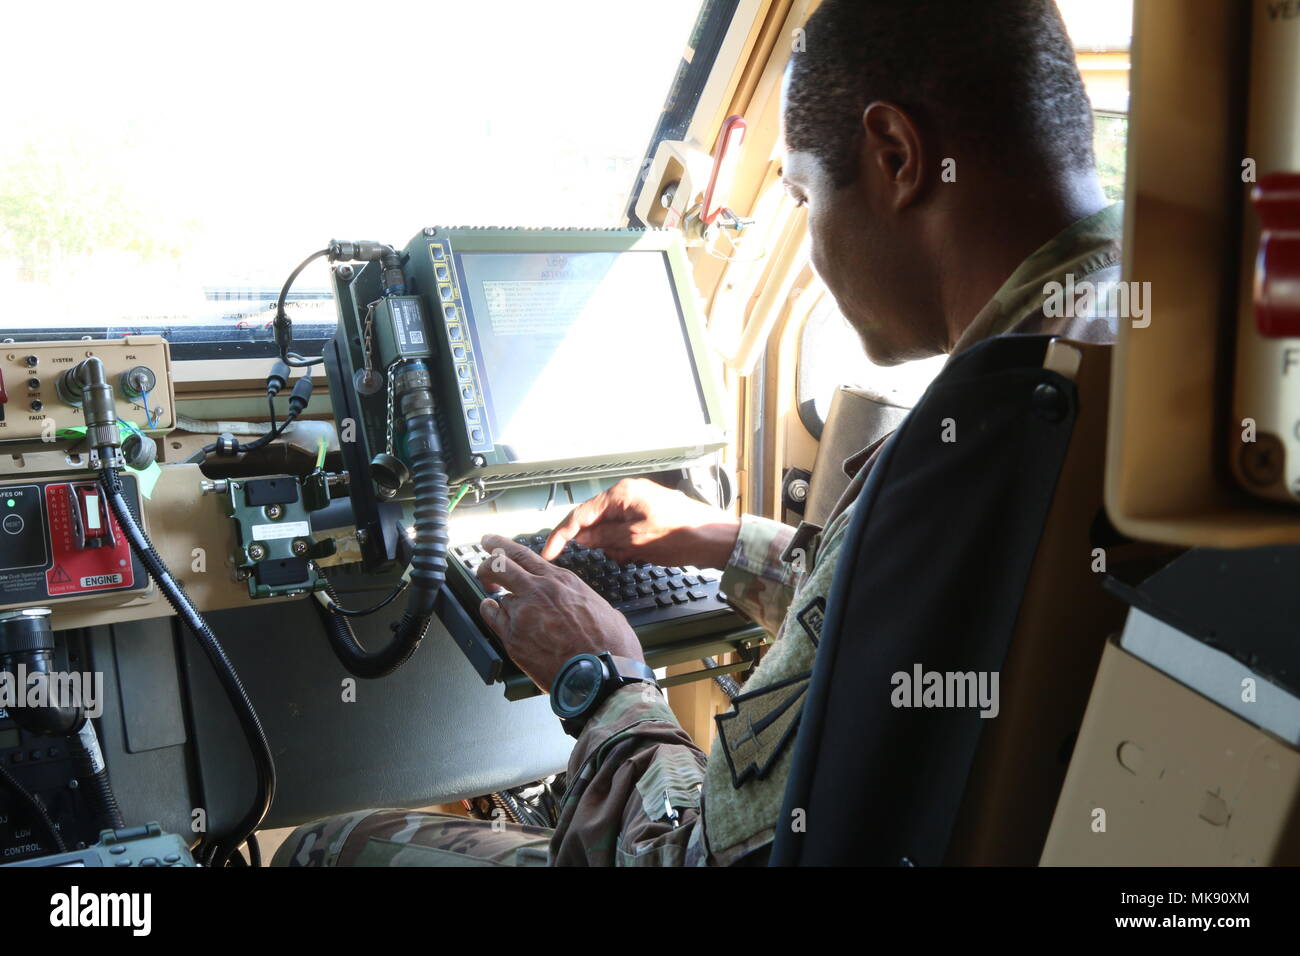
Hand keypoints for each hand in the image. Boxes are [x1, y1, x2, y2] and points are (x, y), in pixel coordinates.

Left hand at [476, 534, 642, 692]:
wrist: (600, 674)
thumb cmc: (609, 646)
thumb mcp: (604, 610)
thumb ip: (584, 601)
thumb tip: (585, 606)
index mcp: (562, 581)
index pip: (523, 555)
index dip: (502, 546)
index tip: (492, 543)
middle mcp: (539, 591)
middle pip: (500, 566)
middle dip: (486, 561)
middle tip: (482, 563)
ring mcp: (523, 613)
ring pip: (497, 595)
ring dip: (495, 596)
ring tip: (494, 599)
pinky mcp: (513, 637)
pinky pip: (491, 616)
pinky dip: (489, 611)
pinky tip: (491, 611)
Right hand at [541, 478, 739, 568]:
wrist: (717, 539)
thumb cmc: (681, 535)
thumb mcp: (636, 540)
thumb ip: (604, 537)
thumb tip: (581, 537)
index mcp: (621, 494)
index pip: (581, 514)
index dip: (562, 535)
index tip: (548, 553)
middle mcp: (627, 495)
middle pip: (595, 522)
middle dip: (602, 543)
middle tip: (623, 554)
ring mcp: (637, 505)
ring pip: (610, 531)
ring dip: (618, 548)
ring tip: (639, 554)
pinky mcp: (647, 517)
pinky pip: (625, 534)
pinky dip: (629, 547)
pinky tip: (644, 554)